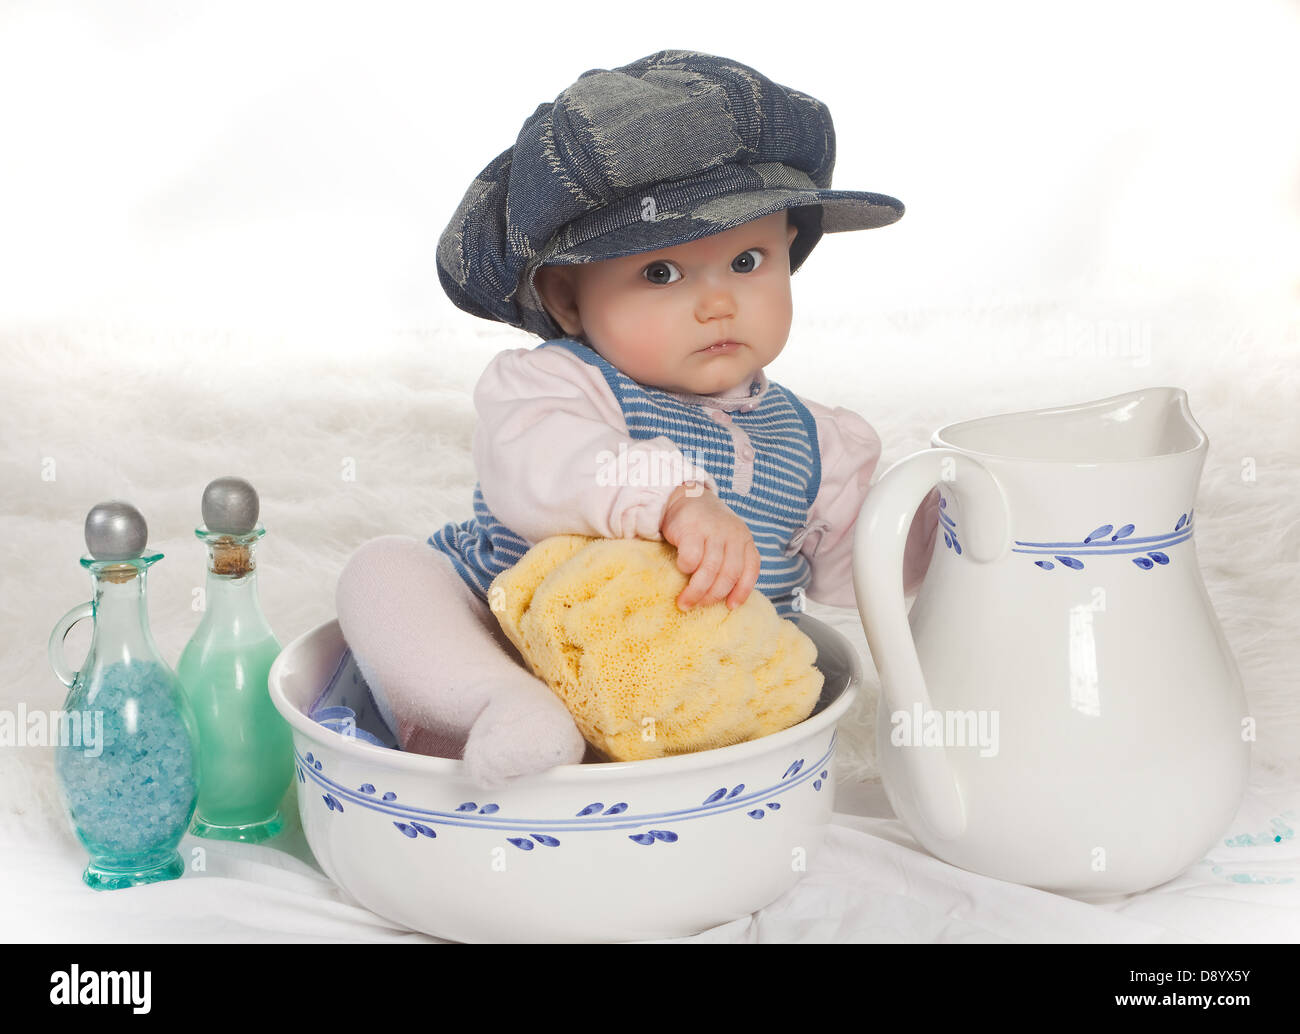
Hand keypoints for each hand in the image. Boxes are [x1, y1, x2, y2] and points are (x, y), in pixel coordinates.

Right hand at [660, 482, 760, 610]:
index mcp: (745, 539)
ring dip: (697, 591)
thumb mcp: (727, 540)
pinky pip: (691, 558)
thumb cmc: (707, 527)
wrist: (686, 496)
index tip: (731, 607)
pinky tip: (681, 570)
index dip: (742, 591)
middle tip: (699, 606)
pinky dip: (686, 569)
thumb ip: (731, 560)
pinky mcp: (692, 529)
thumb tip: (727, 598)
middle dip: (714, 596)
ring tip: (685, 602)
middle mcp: (733, 535)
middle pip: (729, 574)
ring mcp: (713, 531)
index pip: (751, 570)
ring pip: (710, 570)